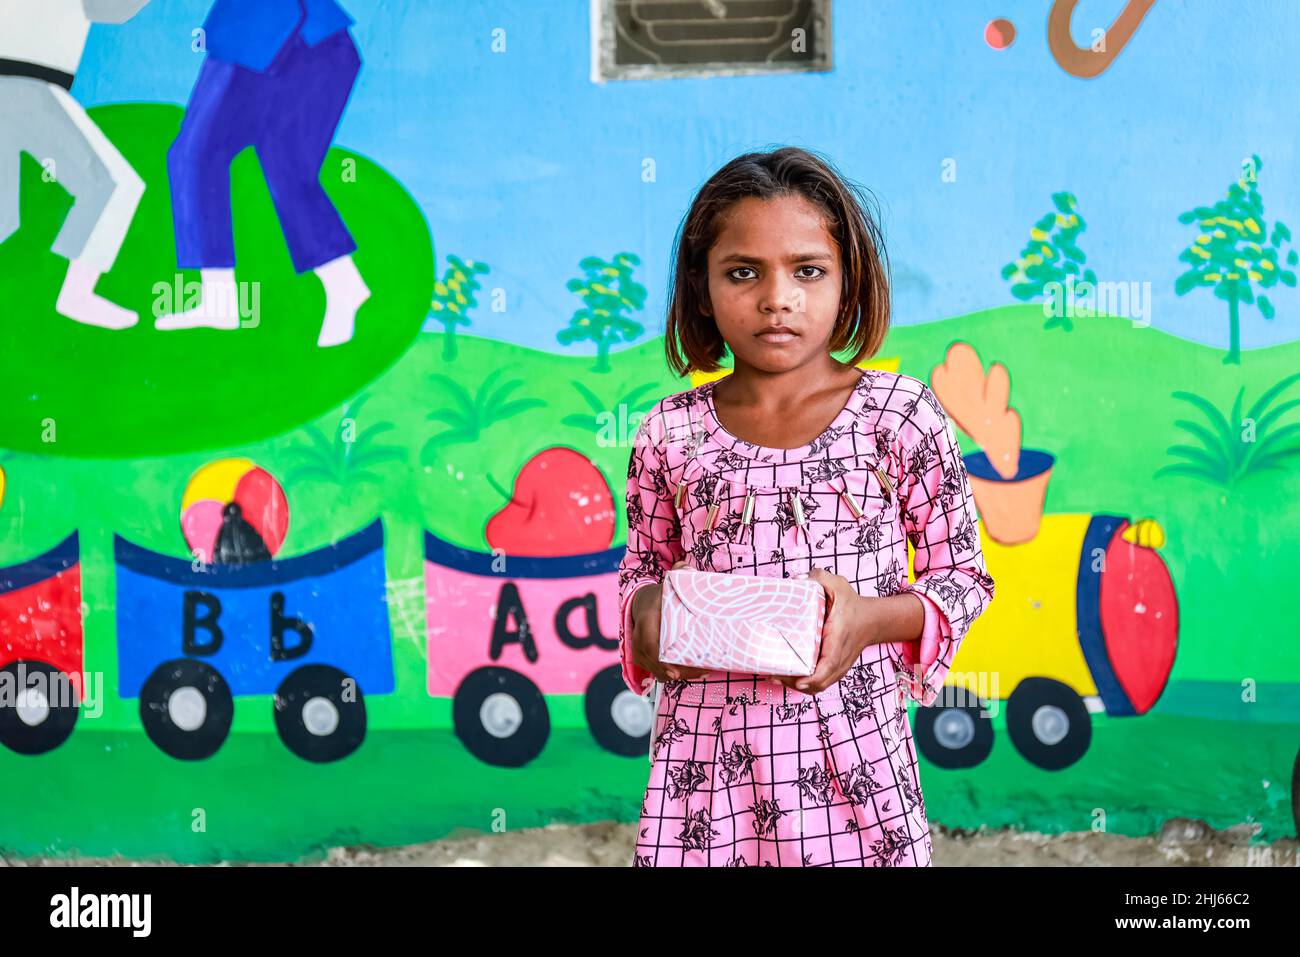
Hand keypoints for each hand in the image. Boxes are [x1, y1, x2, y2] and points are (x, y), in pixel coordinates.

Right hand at [631, 560, 710, 681]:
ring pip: (650, 666)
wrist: (642, 599)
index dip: (658, 659)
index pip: (647, 642)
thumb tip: (687, 566)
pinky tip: (687, 673)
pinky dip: (667, 673)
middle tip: (699, 673)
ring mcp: (637, 644)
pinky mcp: (640, 652)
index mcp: (646, 616)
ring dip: (672, 674)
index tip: (674, 671)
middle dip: (672, 671)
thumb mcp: (671, 582)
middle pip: (650, 660)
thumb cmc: (661, 593)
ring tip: (699, 673)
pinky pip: (651, 667)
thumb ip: (680, 573)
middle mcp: (638, 632)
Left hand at [769, 567, 873, 694]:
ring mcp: (838, 666)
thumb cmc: (853, 604)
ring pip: (818, 686)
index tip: (798, 681)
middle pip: (819, 683)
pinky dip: (804, 684)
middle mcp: (839, 658)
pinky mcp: (835, 669)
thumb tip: (796, 580)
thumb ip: (819, 577)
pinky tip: (787, 678)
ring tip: (776, 677)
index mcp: (838, 639)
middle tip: (773, 676)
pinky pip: (819, 683)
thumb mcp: (839, 585)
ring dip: (797, 686)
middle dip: (795, 683)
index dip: (813, 678)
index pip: (829, 665)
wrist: (873, 620)